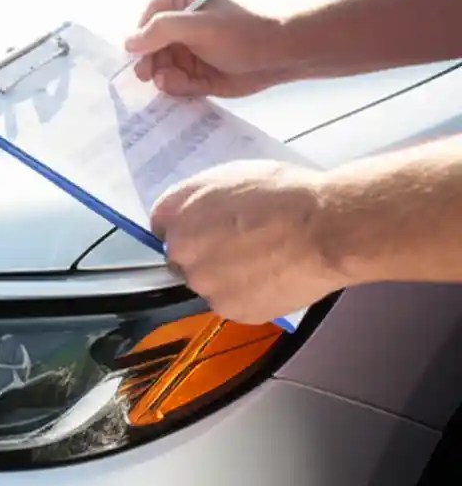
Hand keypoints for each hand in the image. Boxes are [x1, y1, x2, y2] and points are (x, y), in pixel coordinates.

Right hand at [125, 0, 294, 97]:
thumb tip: (128, 43)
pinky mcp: (203, 73)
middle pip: (153, 44)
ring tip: (170, 82)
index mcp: (185, 0)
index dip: (140, 35)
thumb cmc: (245, 30)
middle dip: (150, 61)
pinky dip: (179, 87)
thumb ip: (160, 31)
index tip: (135, 54)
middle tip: (146, 77)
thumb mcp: (199, 25)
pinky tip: (185, 87)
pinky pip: (180, 81)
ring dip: (164, 76)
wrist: (287, 53)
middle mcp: (187, 25)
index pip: (150, 16)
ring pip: (164, 66)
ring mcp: (195, 50)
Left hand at [151, 160, 346, 324]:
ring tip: (263, 260)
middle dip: (205, 253)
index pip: (162, 226)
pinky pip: (232, 303)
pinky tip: (271, 277)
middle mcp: (180, 251)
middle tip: (240, 245)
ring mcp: (204, 284)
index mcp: (175, 213)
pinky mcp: (230, 309)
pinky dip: (248, 294)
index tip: (205, 229)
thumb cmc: (284, 195)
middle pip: (182, 258)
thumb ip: (199, 197)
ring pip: (207, 283)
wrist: (324, 229)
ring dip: (226, 276)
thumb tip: (193, 213)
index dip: (189, 226)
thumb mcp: (231, 175)